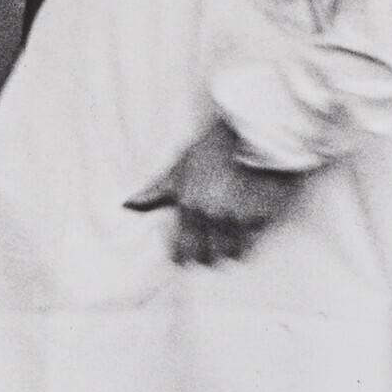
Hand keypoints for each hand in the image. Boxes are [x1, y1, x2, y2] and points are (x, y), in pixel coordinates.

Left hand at [127, 118, 303, 266]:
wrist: (250, 131)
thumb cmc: (212, 147)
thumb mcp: (180, 166)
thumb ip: (156, 190)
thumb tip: (127, 204)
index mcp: (190, 204)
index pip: (184, 247)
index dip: (183, 257)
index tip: (182, 260)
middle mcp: (213, 213)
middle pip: (210, 256)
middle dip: (209, 257)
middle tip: (210, 252)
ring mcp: (239, 216)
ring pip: (234, 253)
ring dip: (232, 251)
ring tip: (231, 244)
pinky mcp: (263, 215)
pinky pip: (254, 239)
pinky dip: (251, 239)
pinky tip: (249, 229)